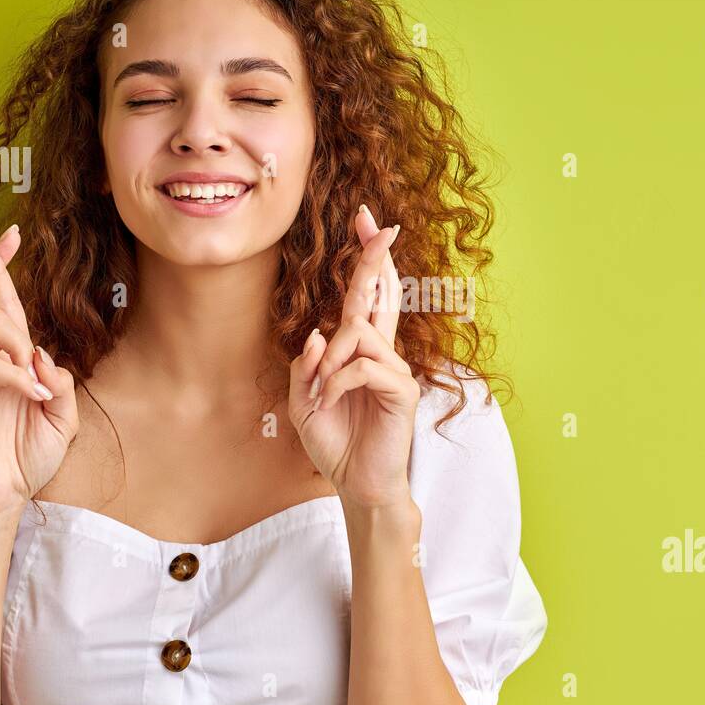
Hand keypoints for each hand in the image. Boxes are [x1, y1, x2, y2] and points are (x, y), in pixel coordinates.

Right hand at [0, 226, 79, 523]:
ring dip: (20, 342)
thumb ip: (61, 385)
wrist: (3, 497)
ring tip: (37, 381)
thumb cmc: (28, 457)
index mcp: (12, 361)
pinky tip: (34, 396)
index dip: (5, 272)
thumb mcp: (62, 419)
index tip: (12, 237)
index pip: (6, 307)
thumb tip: (46, 357)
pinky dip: (16, 376)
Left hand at [289, 206, 419, 508]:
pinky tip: (329, 403)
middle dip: (375, 257)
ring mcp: (394, 368)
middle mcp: (380, 352)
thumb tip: (317, 333)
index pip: (365, 296)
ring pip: (357, 333)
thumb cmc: (334, 441)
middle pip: (380, 293)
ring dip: (328, 360)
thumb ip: (306, 365)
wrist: (356, 483)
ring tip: (320, 393)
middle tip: (379, 223)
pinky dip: (336, 383)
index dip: (367, 259)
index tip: (365, 221)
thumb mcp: (303, 400)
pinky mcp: (401, 389)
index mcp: (359, 351)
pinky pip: (362, 367)